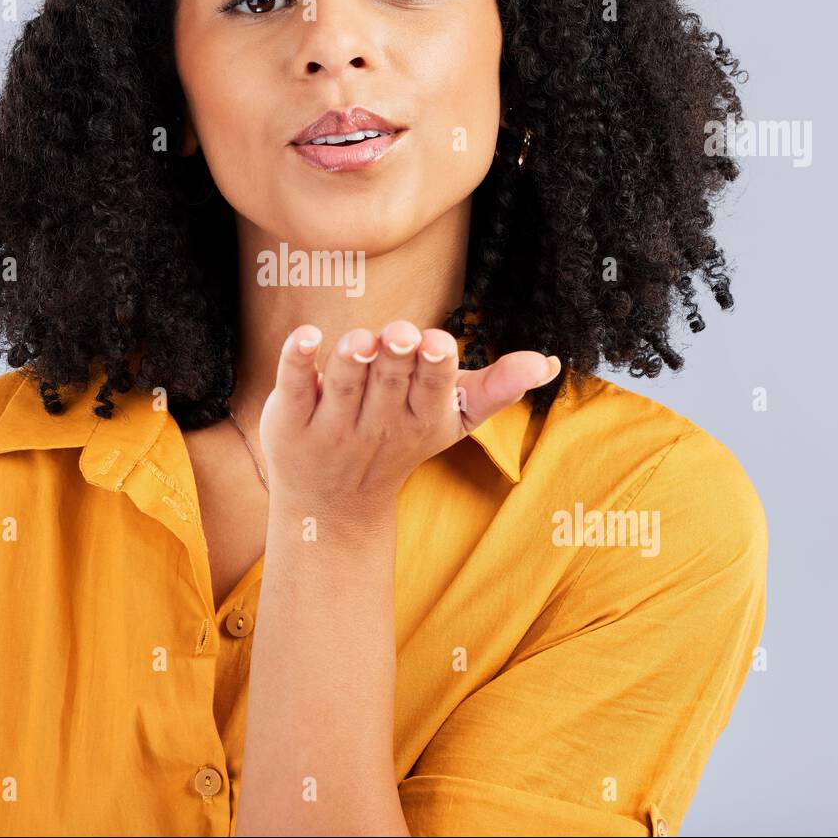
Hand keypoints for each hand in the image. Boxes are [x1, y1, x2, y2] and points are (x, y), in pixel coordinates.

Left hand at [257, 319, 560, 529]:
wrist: (333, 503)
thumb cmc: (399, 442)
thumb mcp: (450, 422)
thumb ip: (494, 388)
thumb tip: (547, 362)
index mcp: (421, 419)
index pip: (432, 391)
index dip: (434, 367)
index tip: (438, 343)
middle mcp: (377, 424)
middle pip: (390, 382)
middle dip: (398, 355)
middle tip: (404, 333)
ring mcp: (332, 425)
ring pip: (344, 385)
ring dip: (352, 359)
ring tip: (362, 339)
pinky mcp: (290, 418)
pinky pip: (293, 386)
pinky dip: (298, 360)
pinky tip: (306, 336)